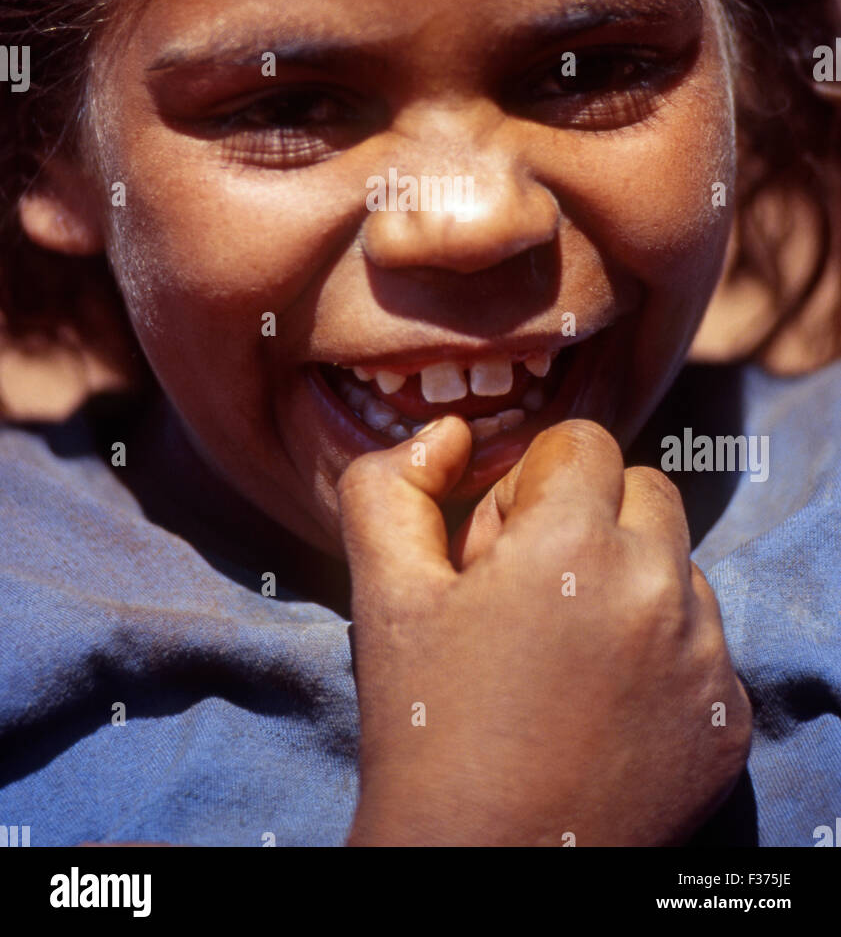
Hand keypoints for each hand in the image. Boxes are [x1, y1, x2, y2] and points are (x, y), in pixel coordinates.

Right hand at [339, 416, 751, 846]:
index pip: (582, 442)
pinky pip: (703, 641)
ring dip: (629, 584)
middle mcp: (658, 588)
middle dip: (588, 521)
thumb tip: (449, 434)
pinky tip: (602, 705)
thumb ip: (391, 484)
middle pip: (642, 491)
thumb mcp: (384, 595)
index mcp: (574, 544)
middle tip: (529, 597)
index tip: (498, 550)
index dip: (528, 486)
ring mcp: (703, 657)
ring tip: (564, 658)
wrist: (483, 871)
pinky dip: (662, 653)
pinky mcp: (725, 716)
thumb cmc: (424, 729)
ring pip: (677, 564)